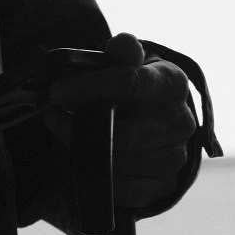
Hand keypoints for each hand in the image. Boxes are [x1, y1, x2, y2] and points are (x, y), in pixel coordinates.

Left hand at [51, 39, 202, 216]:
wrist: (161, 122)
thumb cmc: (138, 89)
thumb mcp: (132, 63)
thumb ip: (124, 50)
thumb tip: (122, 45)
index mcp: (172, 84)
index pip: (128, 83)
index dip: (88, 87)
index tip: (57, 91)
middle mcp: (180, 121)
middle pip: (122, 133)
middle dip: (78, 128)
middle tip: (54, 117)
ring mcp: (175, 157)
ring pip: (118, 163)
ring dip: (84, 153)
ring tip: (68, 135)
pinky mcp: (164, 185)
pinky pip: (124, 190)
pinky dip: (99, 178)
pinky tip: (88, 160)